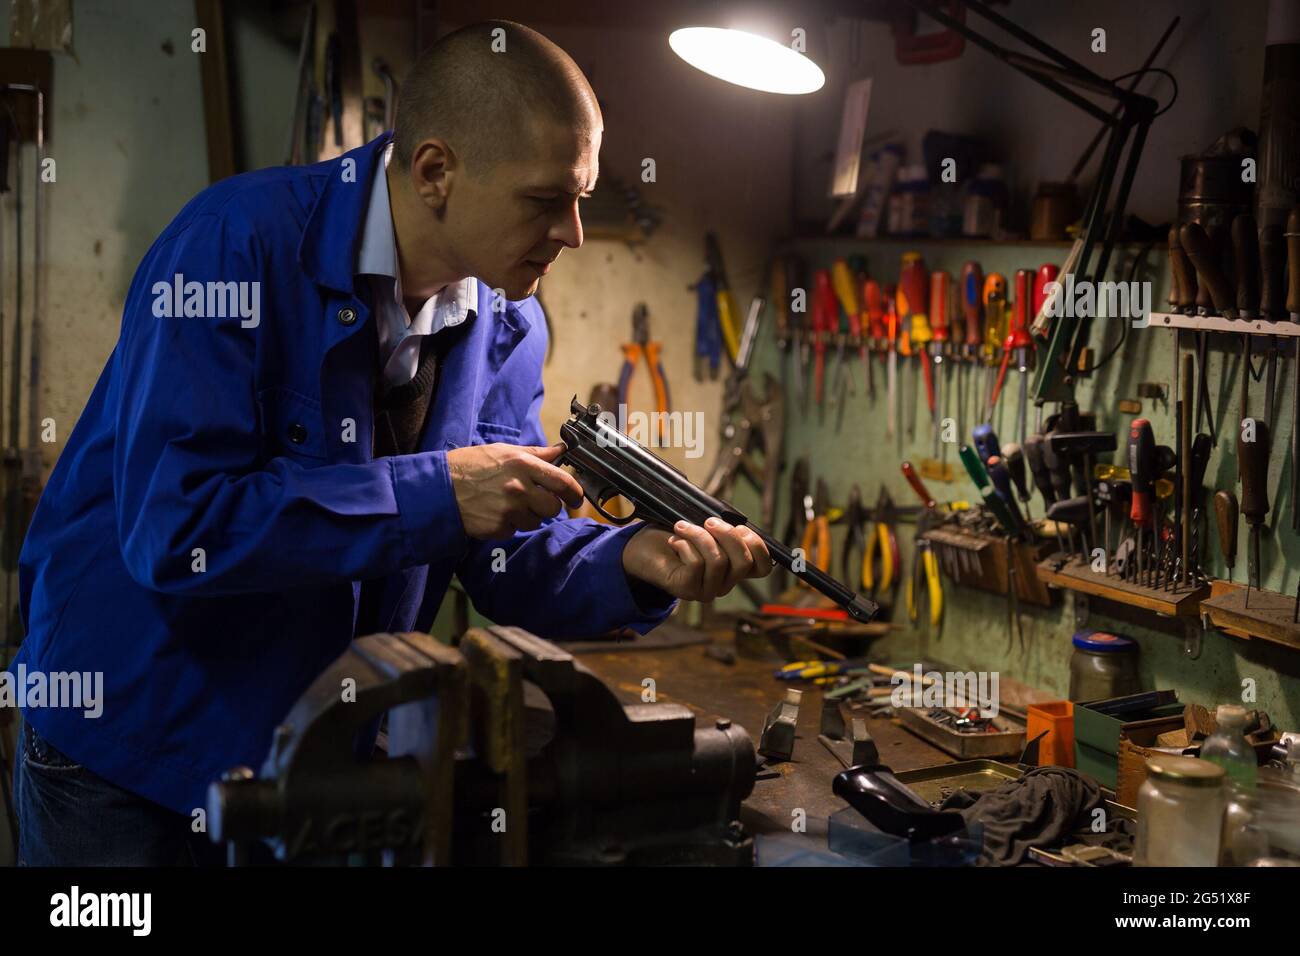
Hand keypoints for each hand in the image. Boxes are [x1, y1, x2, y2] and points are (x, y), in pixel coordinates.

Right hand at [448, 442, 582, 538]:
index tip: (576, 498)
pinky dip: (508, 525)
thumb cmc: (469, 466)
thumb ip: (534, 454)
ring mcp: (510, 510)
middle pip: (553, 507)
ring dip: (526, 516)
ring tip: (506, 504)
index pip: (562, 482)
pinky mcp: (499, 528)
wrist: (439, 488)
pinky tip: (494, 513)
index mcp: (523, 465)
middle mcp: (520, 488)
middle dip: (546, 506)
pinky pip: (515, 530)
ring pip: (535, 522)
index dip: (574, 492)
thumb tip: (559, 450)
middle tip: (531, 500)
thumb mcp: (502, 452)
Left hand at [622, 517, 773, 600]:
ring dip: (700, 536)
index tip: (740, 527)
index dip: (759, 547)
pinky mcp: (687, 589)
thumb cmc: (676, 536)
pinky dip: (685, 545)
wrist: (641, 549)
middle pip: (744, 562)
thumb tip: (738, 523)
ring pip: (719, 561)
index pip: (764, 568)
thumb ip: (724, 529)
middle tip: (708, 522)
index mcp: (733, 568)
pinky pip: (697, 565)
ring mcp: (706, 589)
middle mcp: (724, 582)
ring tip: (683, 526)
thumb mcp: (704, 528)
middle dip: (728, 534)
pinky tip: (674, 540)